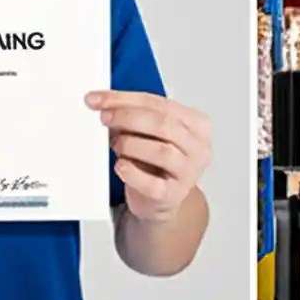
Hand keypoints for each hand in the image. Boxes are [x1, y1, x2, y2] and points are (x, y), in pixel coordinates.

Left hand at [86, 90, 211, 222]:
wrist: (160, 200)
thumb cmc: (156, 161)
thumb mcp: (150, 133)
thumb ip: (134, 116)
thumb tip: (105, 104)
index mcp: (198, 124)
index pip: (161, 104)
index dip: (127, 99)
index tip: (100, 99)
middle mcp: (198, 148)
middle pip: (163, 124)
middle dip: (128, 117)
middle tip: (105, 117)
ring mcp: (188, 173)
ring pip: (160, 151)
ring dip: (130, 143)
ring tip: (116, 144)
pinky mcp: (172, 196)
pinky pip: (151, 184)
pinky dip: (131, 173)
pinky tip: (121, 166)